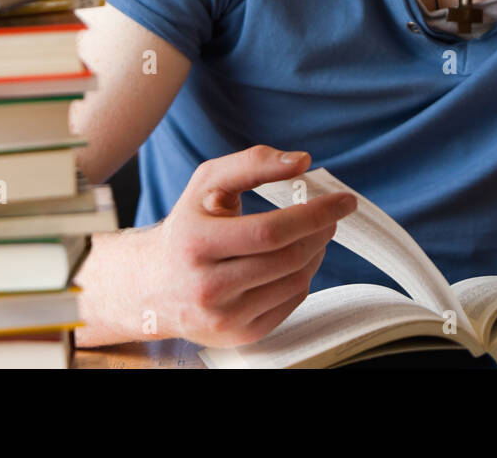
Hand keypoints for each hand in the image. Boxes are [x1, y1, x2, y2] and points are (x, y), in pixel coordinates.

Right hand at [133, 145, 356, 347]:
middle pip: (287, 258)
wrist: (153, 284)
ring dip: (316, 253)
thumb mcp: (208, 183)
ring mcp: (224, 316)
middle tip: (330, 215)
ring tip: (314, 234)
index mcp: (195, 242)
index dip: (314, 214)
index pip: (270, 231)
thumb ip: (253, 163)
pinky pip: (290, 303)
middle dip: (320, 231)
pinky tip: (296, 260)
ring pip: (294, 282)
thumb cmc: (188, 225)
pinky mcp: (239, 335)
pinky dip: (303, 277)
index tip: (343, 200)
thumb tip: (302, 161)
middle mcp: (206, 285)